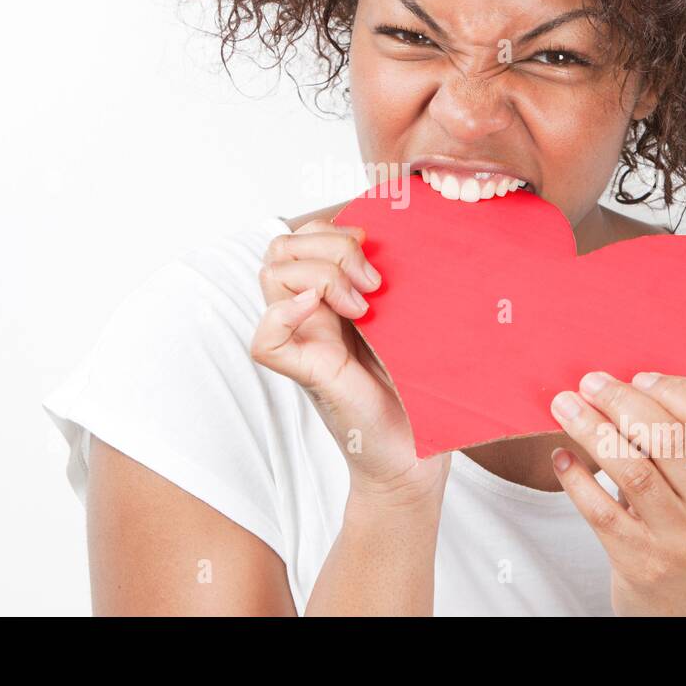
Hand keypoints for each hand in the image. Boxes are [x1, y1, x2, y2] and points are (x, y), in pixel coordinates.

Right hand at [250, 219, 448, 506]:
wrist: (420, 457)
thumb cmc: (420, 392)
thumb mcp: (414, 322)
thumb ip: (401, 284)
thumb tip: (409, 238)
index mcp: (335, 297)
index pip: (304, 236)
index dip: (332, 229)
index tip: (375, 245)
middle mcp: (314, 315)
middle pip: (282, 247)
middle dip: (328, 245)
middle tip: (371, 281)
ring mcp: (307, 342)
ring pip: (271, 275)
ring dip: (319, 274)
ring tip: (362, 305)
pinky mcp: (308, 375)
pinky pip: (265, 340)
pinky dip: (283, 315)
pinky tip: (318, 312)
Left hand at [548, 372, 685, 615]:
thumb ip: (684, 445)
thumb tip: (622, 386)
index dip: (672, 388)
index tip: (637, 376)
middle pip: (668, 438)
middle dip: (621, 401)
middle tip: (589, 383)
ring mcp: (680, 539)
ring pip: (631, 470)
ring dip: (591, 430)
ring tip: (564, 406)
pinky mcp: (641, 561)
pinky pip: (600, 510)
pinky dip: (575, 478)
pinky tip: (561, 457)